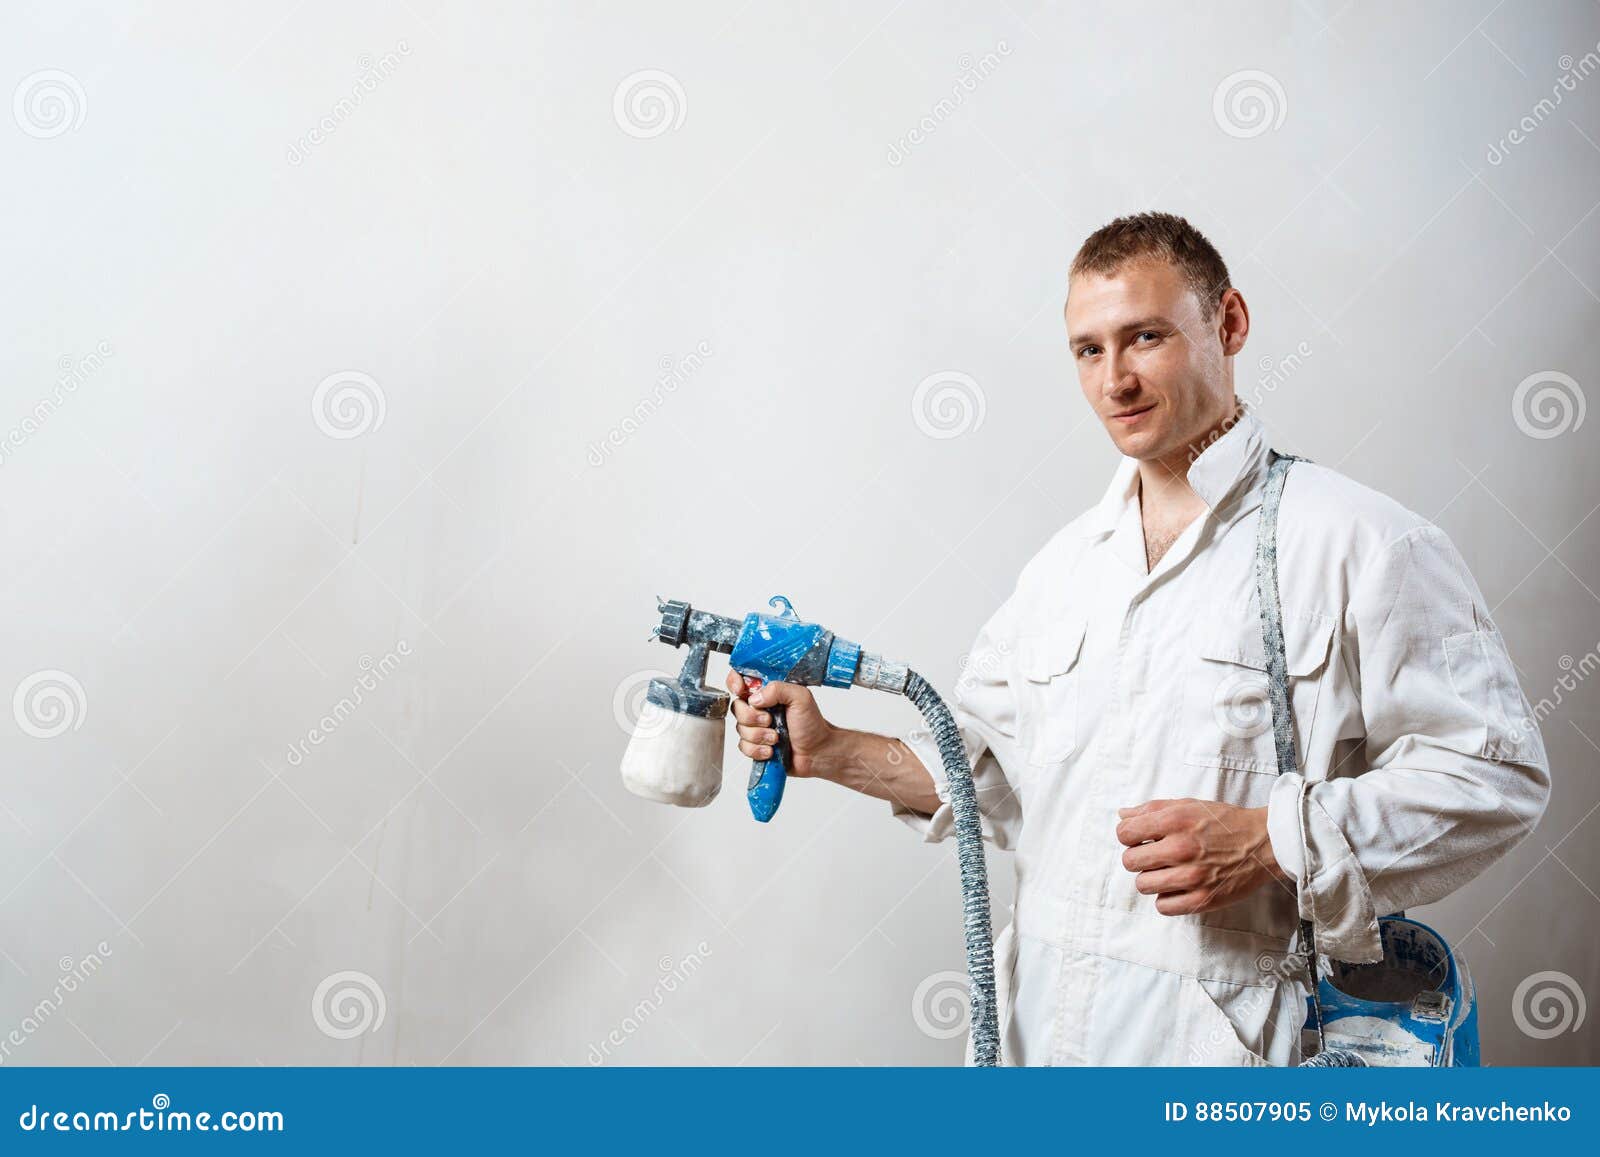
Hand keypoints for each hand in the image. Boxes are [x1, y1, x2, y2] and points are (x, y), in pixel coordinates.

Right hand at [726, 672, 841, 778]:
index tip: (741, 690)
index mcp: (768, 692)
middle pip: (737, 707)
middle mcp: (759, 707)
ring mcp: (756, 726)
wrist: (817, 752)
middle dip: (753, 717)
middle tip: (770, 721)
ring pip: (740, 729)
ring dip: (759, 736)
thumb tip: (754, 698)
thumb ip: (778, 689)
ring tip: (776, 738)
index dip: (735, 683)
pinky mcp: (755, 744)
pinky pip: (743, 746)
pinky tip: (771, 750)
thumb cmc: (812, 724)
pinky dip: (757, 750)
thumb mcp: (801, 697)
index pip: (741, 679)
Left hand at [1115, 798, 1289, 915]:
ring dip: (1151, 878)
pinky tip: (1177, 887)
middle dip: (1138, 857)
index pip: (1124, 833)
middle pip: (1130, 862)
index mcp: (1174, 821)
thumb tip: (1122, 815)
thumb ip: (1152, 809)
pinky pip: (1163, 906)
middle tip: (1154, 856)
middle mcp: (1180, 848)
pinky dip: (1166, 898)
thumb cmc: (1223, 822)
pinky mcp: (1203, 899)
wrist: (1263, 842)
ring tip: (1167, 871)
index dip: (1129, 835)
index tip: (1140, 838)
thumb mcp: (1187, 805)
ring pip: (1143, 885)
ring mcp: (1192, 877)